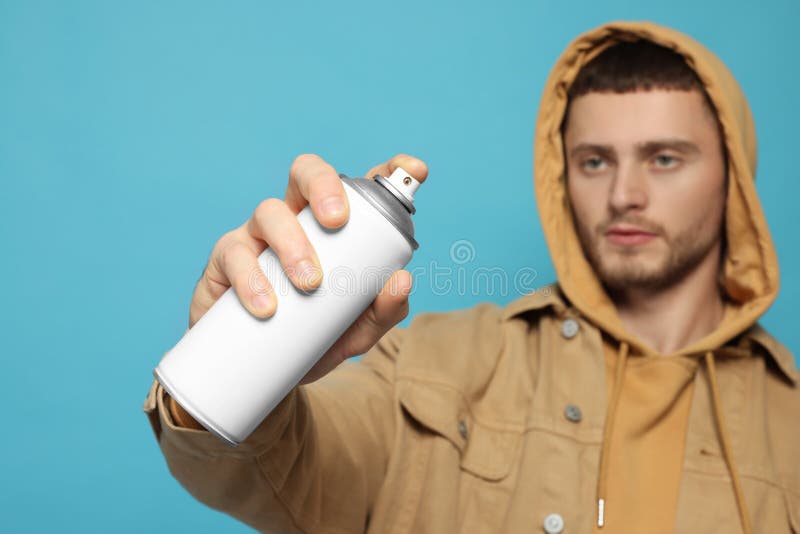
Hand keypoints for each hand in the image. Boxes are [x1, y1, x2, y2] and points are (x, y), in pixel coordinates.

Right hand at [188, 153, 427, 384]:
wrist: (261, 377)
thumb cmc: (315, 341)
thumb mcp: (357, 331)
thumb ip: (383, 311)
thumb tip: (402, 281)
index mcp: (336, 228)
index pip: (362, 189)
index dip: (389, 170)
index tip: (414, 169)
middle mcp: (298, 220)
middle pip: (307, 173)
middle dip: (325, 186)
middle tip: (339, 221)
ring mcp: (259, 237)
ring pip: (270, 211)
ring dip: (293, 243)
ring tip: (309, 283)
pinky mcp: (225, 261)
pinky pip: (234, 254)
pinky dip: (251, 279)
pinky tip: (267, 306)